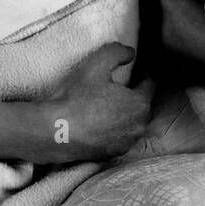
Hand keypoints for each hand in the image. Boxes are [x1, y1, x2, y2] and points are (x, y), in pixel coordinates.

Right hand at [34, 43, 154, 163]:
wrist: (55, 131)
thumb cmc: (76, 96)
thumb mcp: (97, 64)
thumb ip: (118, 52)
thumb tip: (131, 52)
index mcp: (139, 104)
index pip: (149, 85)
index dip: (141, 75)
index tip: (133, 71)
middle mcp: (138, 126)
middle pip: (142, 105)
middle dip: (134, 95)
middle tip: (119, 87)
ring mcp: (126, 143)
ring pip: (132, 123)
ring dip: (125, 114)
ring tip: (109, 105)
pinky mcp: (113, 154)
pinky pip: (120, 137)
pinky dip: (115, 129)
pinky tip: (100, 122)